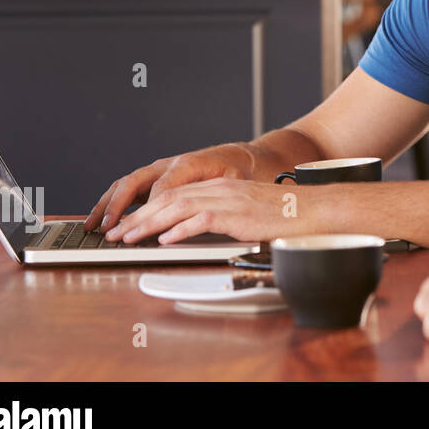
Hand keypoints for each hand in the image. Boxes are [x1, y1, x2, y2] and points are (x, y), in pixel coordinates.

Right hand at [84, 143, 254, 232]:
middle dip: (116, 207)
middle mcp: (167, 165)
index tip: (136, 229)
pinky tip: (101, 219)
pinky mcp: (154, 178)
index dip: (148, 211)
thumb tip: (196, 215)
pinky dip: (112, 203)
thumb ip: (212, 196)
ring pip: (125, 185)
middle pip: (133, 183)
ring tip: (92, 226)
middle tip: (105, 228)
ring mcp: (157, 170)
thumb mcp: (231, 183)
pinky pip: (128, 189)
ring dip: (107, 205)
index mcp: (186, 165)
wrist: (237, 158)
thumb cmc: (235, 172)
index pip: (161, 190)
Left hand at [102, 176, 324, 243]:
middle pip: (168, 199)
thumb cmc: (284, 216)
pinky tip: (165, 240)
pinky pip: (203, 219)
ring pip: (178, 207)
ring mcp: (229, 199)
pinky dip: (181, 230)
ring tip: (129, 238)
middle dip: (137, 217)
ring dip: (149, 224)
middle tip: (115, 233)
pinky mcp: (239, 213)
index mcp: (220, 187)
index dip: (145, 210)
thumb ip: (218, 218)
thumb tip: (187, 233)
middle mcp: (220, 189)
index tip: (125, 226)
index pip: (173, 195)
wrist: (313, 210)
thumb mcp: (244, 214)